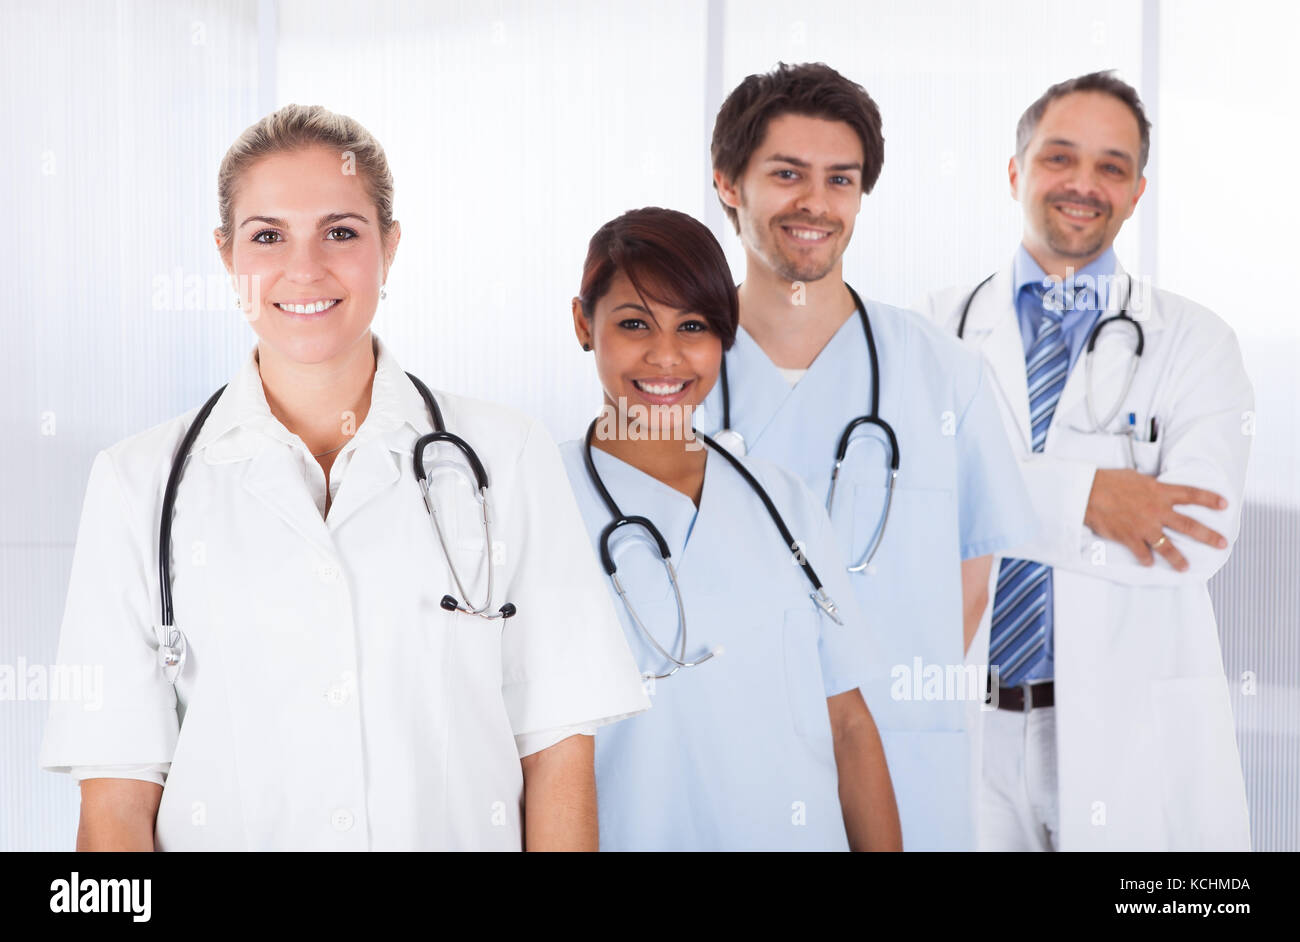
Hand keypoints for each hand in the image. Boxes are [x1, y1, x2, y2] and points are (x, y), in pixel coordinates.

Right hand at [1083, 468, 1227, 570]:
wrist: (1088, 491)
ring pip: (1168, 547)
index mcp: (1159, 492)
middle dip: (1208, 536)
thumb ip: (1150, 486)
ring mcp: (1144, 526)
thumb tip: (1155, 488)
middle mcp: (1157, 510)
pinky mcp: (1129, 537)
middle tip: (1222, 543)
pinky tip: (1148, 563)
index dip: (1210, 499)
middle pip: (1189, 525)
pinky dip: (1145, 560)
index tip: (1224, 504)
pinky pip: (1142, 553)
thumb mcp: (1136, 477)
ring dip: (1178, 559)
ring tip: (1186, 567)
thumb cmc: (1108, 481)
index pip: (1192, 494)